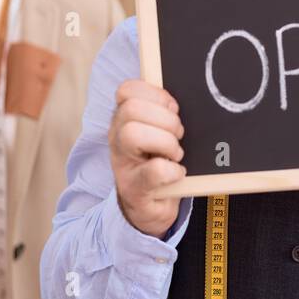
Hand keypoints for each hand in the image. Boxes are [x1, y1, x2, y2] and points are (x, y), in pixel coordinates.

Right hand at [109, 80, 185, 237]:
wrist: (149, 207)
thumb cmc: (157, 164)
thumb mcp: (157, 134)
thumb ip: (162, 114)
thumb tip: (180, 100)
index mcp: (124, 120)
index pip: (127, 90)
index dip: (156, 95)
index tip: (173, 109)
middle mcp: (117, 138)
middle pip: (131, 109)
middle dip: (166, 120)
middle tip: (178, 136)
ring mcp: (123, 164)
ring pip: (133, 134)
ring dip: (165, 143)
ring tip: (175, 154)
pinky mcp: (134, 188)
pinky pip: (154, 170)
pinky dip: (173, 171)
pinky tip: (176, 173)